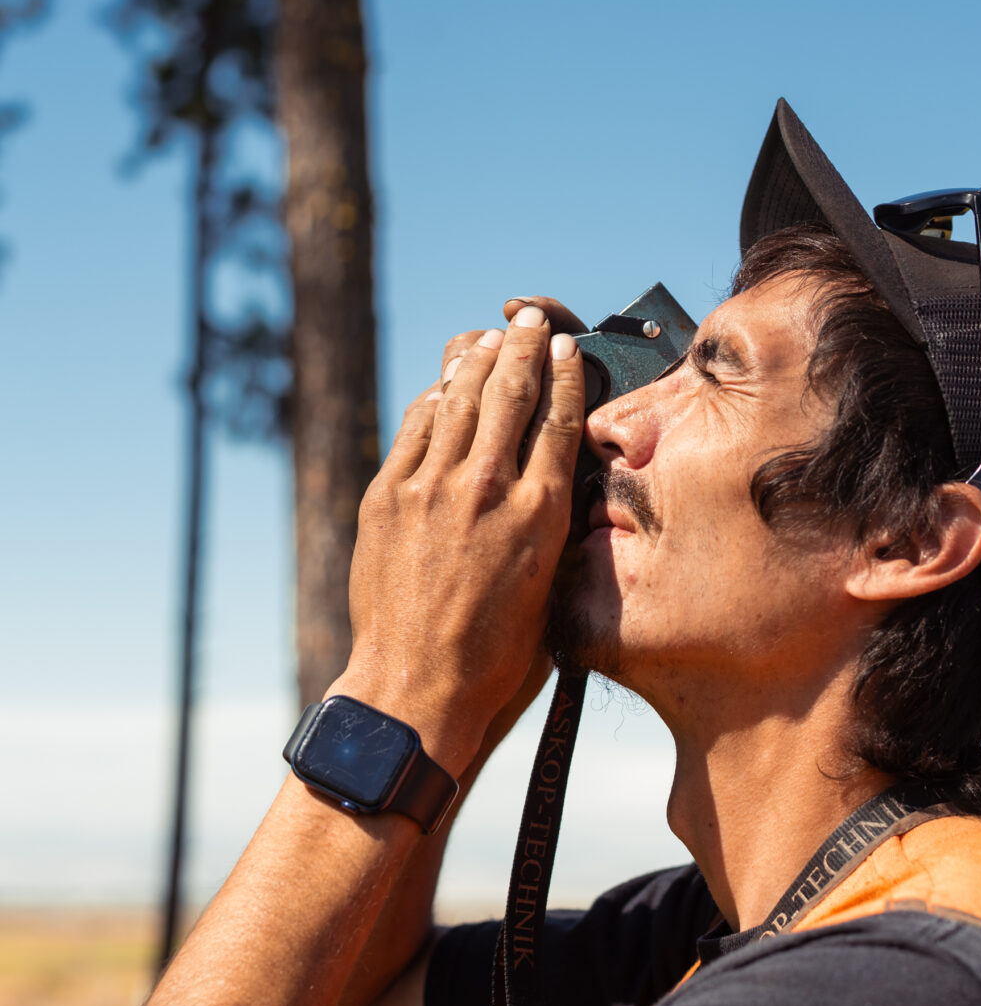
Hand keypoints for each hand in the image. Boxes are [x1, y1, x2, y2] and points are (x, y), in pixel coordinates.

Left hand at [331, 305, 584, 775]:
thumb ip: (550, 520)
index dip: (565, 376)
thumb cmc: (495, 653)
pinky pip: (415, 428)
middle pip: (510, 393)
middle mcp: (488, 490)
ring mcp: (432, 489)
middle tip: (533, 319)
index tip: (569, 350)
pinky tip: (447, 382)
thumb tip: (549, 471)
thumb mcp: (548, 584)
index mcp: (540, 515)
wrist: (416, 686)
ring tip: (493, 335)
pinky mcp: (386, 497)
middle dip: (524, 347)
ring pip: (460, 399)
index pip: (558, 420)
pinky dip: (436, 397)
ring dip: (479, 359)